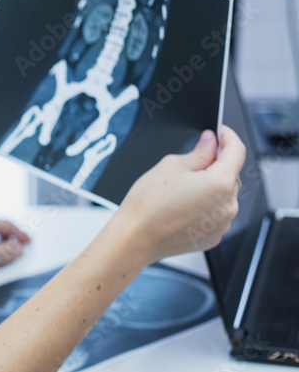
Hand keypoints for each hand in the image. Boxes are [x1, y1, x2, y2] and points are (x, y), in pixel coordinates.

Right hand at [113, 126, 244, 264]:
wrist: (134, 238)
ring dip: (210, 188)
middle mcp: (228, 206)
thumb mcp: (171, 166)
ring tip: (181, 192)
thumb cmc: (147, 206)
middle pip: (230, 175)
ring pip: (224, 196)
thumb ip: (199, 152)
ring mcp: (222, 224)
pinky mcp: (213, 237)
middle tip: (190, 165)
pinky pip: (216, 215)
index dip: (228, 137)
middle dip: (215, 166)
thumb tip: (210, 143)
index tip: (221, 133)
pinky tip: (183, 207)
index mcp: (220, 183)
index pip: (237, 151)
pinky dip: (206, 208)